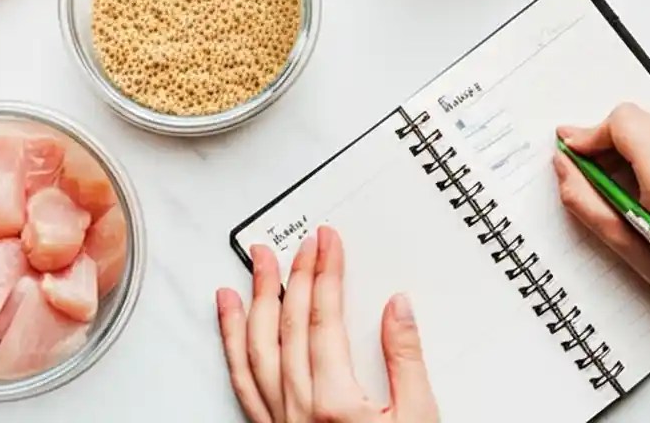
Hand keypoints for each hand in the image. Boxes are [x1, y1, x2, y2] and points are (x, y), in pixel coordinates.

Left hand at [216, 226, 439, 422]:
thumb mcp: (419, 419)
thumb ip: (405, 359)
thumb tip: (397, 309)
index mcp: (332, 402)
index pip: (322, 318)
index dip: (325, 273)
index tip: (327, 243)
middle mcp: (297, 410)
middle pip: (287, 325)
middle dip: (294, 275)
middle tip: (300, 243)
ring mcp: (279, 421)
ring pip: (255, 348)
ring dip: (253, 301)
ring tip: (253, 267)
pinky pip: (242, 380)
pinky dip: (232, 343)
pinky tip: (230, 320)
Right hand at [554, 103, 649, 339]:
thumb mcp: (628, 246)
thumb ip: (587, 202)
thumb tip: (565, 168)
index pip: (621, 122)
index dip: (590, 134)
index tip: (574, 153)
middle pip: (633, 117)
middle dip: (605, 139)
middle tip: (590, 171)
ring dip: (627, 142)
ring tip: (619, 181)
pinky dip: (649, 146)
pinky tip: (645, 180)